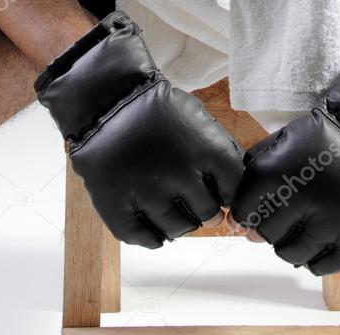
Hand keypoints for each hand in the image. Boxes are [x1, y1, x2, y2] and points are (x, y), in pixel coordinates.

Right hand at [35, 10, 244, 246]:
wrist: (108, 99)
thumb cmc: (156, 111)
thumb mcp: (198, 118)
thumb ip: (220, 152)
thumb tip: (231, 195)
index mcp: (205, 148)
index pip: (232, 188)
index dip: (225, 190)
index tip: (214, 187)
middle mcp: (179, 173)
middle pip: (207, 212)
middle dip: (203, 207)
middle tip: (190, 198)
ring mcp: (147, 192)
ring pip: (179, 229)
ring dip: (180, 222)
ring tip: (171, 206)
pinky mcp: (117, 207)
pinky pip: (145, 239)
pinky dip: (153, 235)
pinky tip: (152, 220)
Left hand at [228, 49, 339, 274]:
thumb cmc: (323, 137)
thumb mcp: (280, 141)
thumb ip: (254, 173)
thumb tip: (239, 219)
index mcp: (276, 174)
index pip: (244, 212)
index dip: (245, 214)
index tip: (253, 213)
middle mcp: (300, 201)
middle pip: (266, 235)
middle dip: (268, 227)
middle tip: (281, 217)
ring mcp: (330, 223)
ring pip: (291, 254)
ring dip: (289, 244)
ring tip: (300, 228)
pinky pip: (323, 266)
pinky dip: (314, 260)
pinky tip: (317, 242)